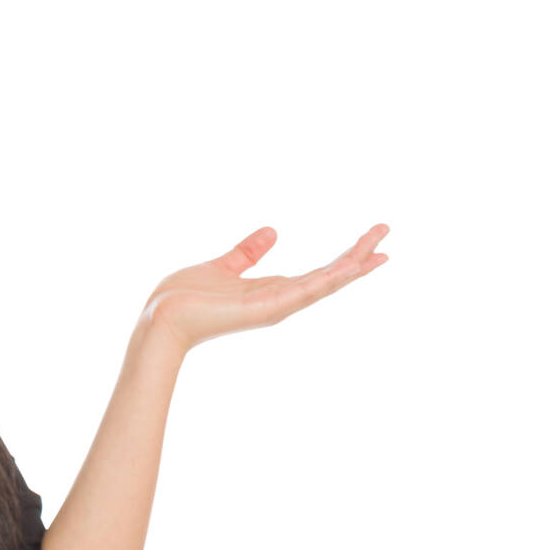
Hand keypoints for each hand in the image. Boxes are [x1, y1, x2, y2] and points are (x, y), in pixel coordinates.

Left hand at [139, 224, 389, 352]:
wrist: (161, 318)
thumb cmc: (184, 298)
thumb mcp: (223, 266)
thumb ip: (248, 252)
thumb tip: (273, 231)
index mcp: (271, 290)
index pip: (318, 272)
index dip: (346, 258)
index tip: (372, 243)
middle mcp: (280, 300)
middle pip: (330, 276)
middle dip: (359, 256)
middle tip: (387, 234)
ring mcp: (276, 306)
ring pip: (325, 283)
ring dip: (353, 265)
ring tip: (380, 247)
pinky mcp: (266, 309)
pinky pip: (304, 292)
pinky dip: (329, 280)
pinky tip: (350, 267)